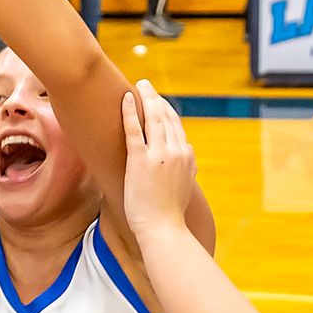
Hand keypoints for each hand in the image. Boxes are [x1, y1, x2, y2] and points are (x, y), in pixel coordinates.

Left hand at [119, 80, 195, 240]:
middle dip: (155, 98)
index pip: (176, 126)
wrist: (163, 228)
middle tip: (145, 84)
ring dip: (145, 99)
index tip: (158, 100)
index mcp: (186, 156)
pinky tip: (126, 99)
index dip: (166, 110)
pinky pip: (135, 130)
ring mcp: (158, 155)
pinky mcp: (140, 161)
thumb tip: (187, 153)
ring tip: (138, 85)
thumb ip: (186, 166)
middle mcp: (175, 152)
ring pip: (153, 119)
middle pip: (165, 117)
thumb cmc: (168, 212)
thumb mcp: (184, 185)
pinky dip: (130, 112)